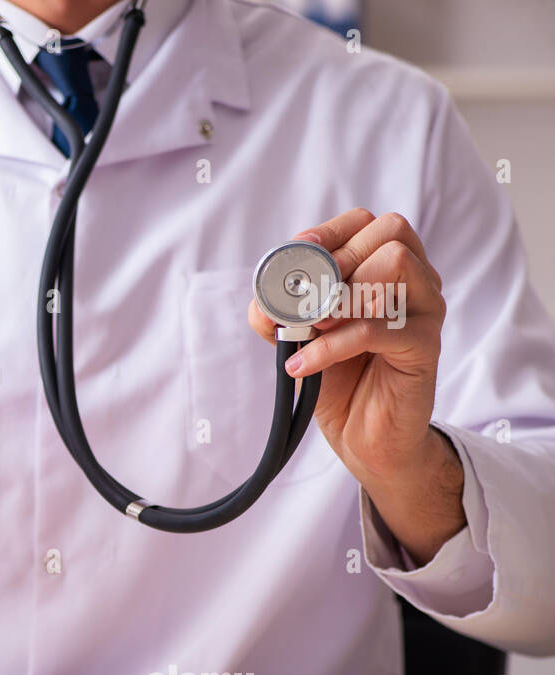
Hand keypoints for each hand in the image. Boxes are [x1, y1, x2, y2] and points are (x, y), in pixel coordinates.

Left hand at [248, 208, 464, 563]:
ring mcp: (425, 311)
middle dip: (337, 260)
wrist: (364, 437)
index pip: (368, 222)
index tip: (295, 259)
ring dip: (339, 294)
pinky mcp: (423, 346)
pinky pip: (376, 328)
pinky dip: (329, 344)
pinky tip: (301, 364)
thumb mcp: (298, 336)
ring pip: (394, 264)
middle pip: (390, 232)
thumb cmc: (337, 378)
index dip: (328, 233)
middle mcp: (414, 281)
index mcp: (386, 269)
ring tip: (308, 328)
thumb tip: (263, 299)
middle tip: (305, 300)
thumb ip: (277, 311)